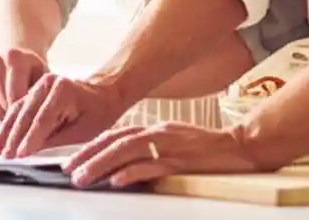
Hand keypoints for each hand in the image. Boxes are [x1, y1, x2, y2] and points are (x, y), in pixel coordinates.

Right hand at [0, 48, 47, 118]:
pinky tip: (4, 106)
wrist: (21, 62)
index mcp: (14, 56)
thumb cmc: (36, 74)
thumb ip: (37, 95)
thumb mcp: (44, 79)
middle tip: (24, 111)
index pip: (14, 94)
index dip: (23, 110)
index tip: (31, 114)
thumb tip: (23, 116)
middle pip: (2, 101)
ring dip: (3, 112)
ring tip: (15, 106)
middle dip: (13, 112)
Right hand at [0, 73, 129, 157]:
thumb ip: (55, 139)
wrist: (103, 95)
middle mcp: (48, 82)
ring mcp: (39, 85)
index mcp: (63, 90)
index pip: (42, 119)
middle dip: (12, 137)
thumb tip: (29, 151)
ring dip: (4, 131)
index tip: (19, 155)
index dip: (29, 139)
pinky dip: (7, 124)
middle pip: (25, 113)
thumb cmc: (98, 113)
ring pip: (17, 110)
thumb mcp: (82, 131)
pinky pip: (17, 108)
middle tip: (2, 156)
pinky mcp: (34, 91)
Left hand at [64, 122, 260, 188]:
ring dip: (100, 165)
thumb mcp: (172, 141)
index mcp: (154, 129)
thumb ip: (149, 147)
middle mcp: (157, 133)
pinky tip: (116, 180)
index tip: (72, 160)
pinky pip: (152, 166)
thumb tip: (123, 163)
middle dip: (88, 156)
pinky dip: (132, 173)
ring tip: (82, 178)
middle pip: (114, 142)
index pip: (114, 135)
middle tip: (68, 170)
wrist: (240, 145)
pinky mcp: (181, 162)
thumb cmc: (207, 147)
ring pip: (126, 152)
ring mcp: (169, 147)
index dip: (91, 147)